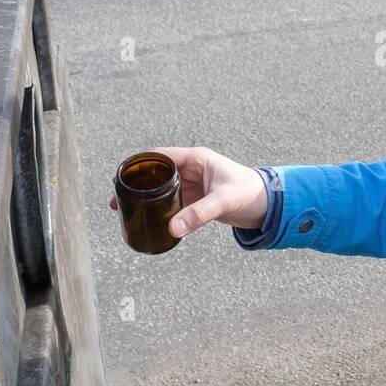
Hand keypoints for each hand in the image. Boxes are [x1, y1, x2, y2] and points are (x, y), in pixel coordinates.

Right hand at [108, 146, 267, 237]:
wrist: (267, 205)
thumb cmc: (249, 193)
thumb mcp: (222, 202)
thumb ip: (198, 215)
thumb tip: (172, 229)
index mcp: (196, 158)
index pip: (160, 156)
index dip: (140, 165)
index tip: (122, 177)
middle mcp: (191, 169)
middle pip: (157, 174)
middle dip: (138, 185)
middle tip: (117, 199)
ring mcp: (192, 184)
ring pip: (162, 189)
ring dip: (147, 198)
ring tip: (126, 210)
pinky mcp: (196, 199)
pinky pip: (172, 202)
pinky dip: (160, 209)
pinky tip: (149, 219)